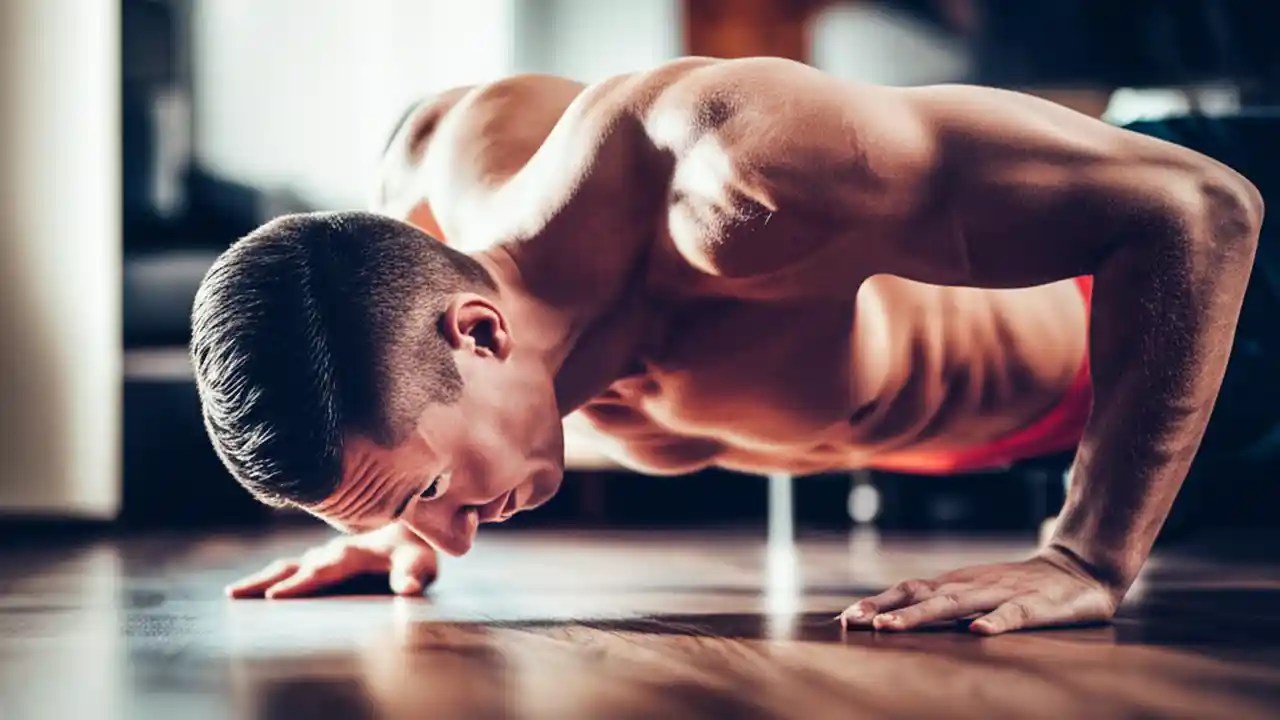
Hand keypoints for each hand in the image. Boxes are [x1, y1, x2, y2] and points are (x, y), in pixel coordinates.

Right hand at [226, 523, 437, 598]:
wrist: (412, 528)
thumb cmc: (416, 552)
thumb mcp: (421, 564)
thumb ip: (413, 576)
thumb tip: (406, 589)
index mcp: (352, 554)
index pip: (321, 571)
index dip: (299, 584)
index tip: (274, 598)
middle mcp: (331, 552)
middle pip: (292, 568)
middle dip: (264, 582)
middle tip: (234, 595)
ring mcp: (322, 556)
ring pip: (285, 567)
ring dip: (259, 580)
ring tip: (231, 594)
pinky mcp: (319, 562)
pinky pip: (289, 570)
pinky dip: (267, 580)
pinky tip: (248, 593)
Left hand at [839, 547, 1121, 634]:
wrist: (1078, 568)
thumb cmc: (1018, 585)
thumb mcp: (975, 591)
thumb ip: (942, 602)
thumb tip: (895, 618)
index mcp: (955, 583)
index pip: (906, 588)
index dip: (875, 602)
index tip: (844, 617)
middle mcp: (970, 585)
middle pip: (920, 594)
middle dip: (883, 609)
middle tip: (852, 622)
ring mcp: (1000, 594)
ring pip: (955, 605)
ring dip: (920, 615)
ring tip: (891, 627)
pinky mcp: (1034, 606)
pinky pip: (1012, 615)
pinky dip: (994, 622)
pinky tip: (979, 633)